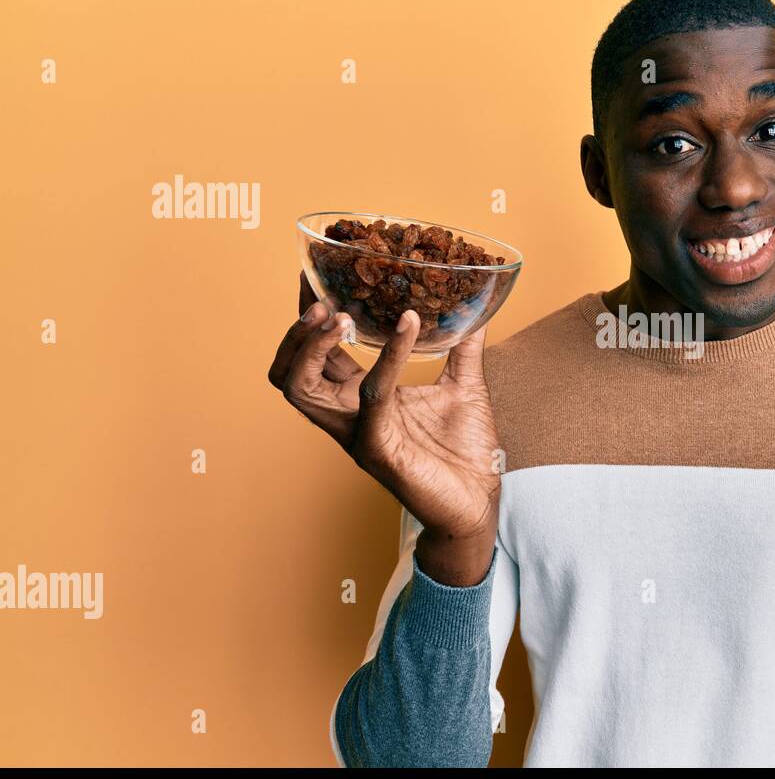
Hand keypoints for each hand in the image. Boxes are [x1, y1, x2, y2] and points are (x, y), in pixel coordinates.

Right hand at [267, 273, 501, 585]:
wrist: (480, 502)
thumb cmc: (465, 452)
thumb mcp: (464, 386)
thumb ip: (463, 347)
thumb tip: (475, 305)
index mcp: (361, 400)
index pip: (318, 355)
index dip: (311, 319)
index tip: (317, 275)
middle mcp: (349, 417)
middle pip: (290, 374)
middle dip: (296, 334)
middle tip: (323, 299)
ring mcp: (358, 433)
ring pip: (303, 389)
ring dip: (314, 346)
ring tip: (340, 313)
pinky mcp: (378, 448)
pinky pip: (372, 394)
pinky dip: (388, 356)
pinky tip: (407, 325)